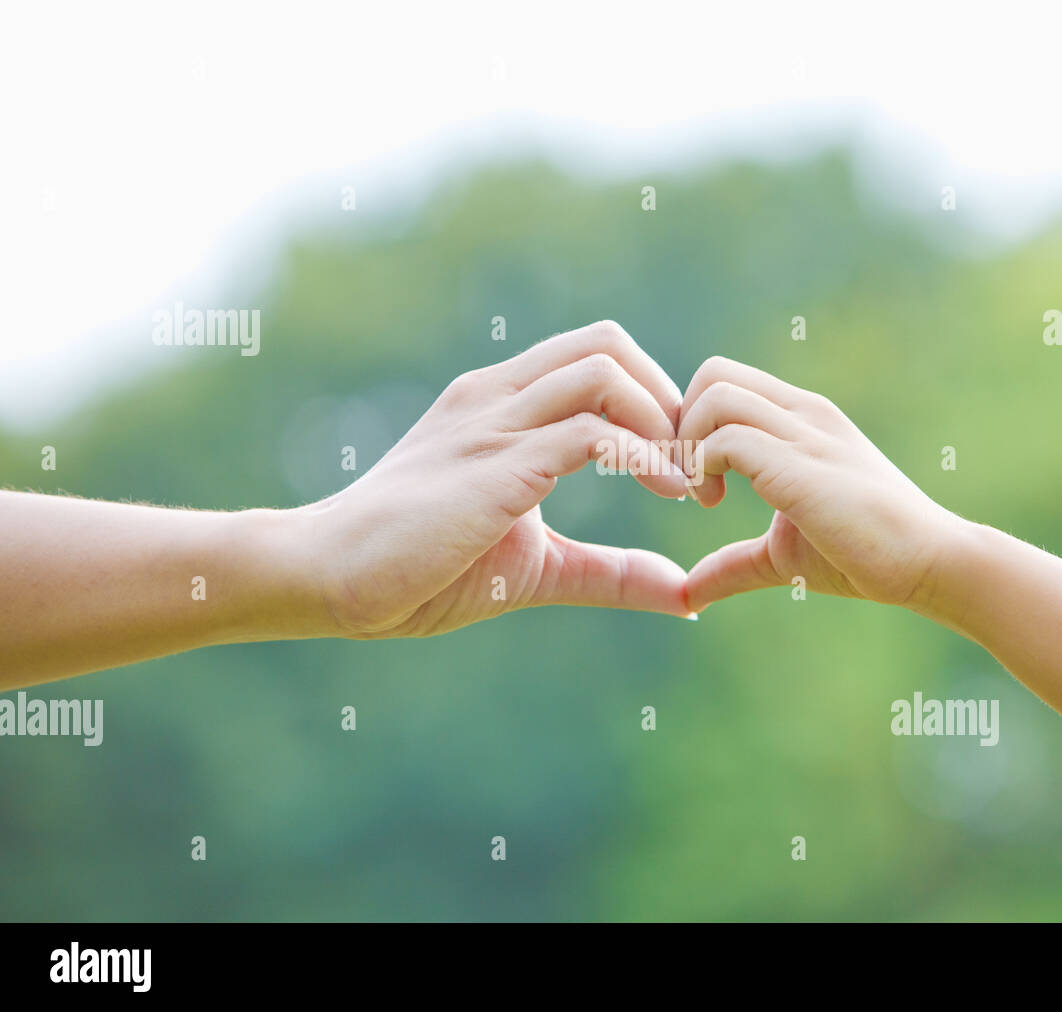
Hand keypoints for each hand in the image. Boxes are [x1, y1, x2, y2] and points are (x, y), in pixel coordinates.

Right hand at [301, 321, 693, 636]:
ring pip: (604, 371)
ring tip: (684, 484)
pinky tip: (663, 493)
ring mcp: (494, 424)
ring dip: (663, 421)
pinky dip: (644, 456)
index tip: (682, 465)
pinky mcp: (494, 466)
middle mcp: (498, 398)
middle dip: (668, 397)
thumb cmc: (422, 569)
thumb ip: (610, 572)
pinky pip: (590, 432)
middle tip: (693, 466)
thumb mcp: (538, 568)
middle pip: (608, 342)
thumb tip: (686, 596)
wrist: (329, 580)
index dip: (655, 400)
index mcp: (501, 406)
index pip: (598, 356)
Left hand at [677, 357, 961, 611]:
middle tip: (689, 481)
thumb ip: (733, 564)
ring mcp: (806, 433)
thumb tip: (687, 595)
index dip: (691, 423)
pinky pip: (728, 440)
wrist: (930, 563)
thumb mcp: (782, 556)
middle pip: (712, 373)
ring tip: (703, 497)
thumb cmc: (863, 555)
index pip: (725, 379)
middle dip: (680, 425)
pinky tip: (713, 504)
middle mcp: (804, 412)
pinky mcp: (802, 465)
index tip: (696, 478)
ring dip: (688, 446)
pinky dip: (702, 468)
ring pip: (715, 396)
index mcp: (802, 417)